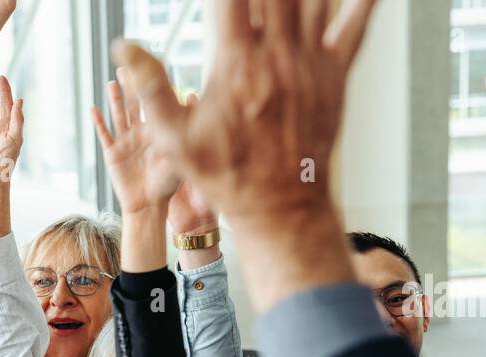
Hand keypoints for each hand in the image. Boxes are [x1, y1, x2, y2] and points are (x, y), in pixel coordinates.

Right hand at [92, 70, 180, 219]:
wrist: (148, 206)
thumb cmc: (166, 186)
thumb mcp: (177, 158)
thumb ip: (181, 137)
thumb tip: (192, 109)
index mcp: (156, 132)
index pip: (152, 104)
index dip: (149, 86)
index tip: (148, 67)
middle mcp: (140, 134)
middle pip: (134, 104)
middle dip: (130, 85)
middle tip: (126, 66)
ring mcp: (125, 142)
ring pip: (119, 115)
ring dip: (115, 100)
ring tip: (113, 83)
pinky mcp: (113, 154)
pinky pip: (104, 134)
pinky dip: (98, 122)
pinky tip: (93, 109)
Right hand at [115, 0, 377, 226]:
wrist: (281, 206)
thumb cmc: (227, 176)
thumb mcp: (175, 138)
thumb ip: (150, 88)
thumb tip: (123, 49)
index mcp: (236, 64)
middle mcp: (277, 56)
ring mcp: (310, 63)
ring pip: (313, 0)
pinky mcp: (334, 76)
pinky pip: (355, 26)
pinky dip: (362, 2)